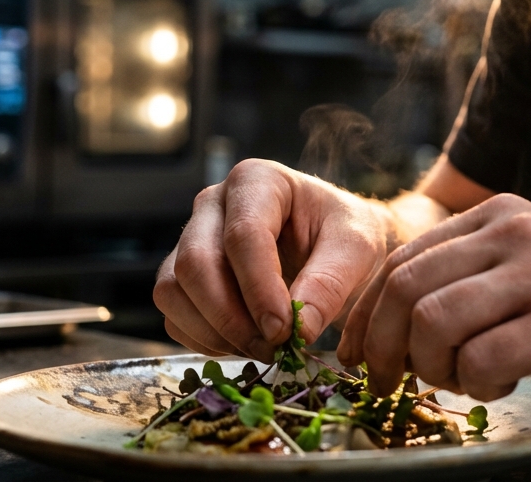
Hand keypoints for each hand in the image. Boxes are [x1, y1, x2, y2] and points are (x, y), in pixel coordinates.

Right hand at [154, 159, 390, 359]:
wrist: (337, 247)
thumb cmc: (347, 236)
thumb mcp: (358, 248)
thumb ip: (331, 282)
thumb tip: (299, 329)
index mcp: (257, 181)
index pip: (244, 235)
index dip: (259, 288)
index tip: (284, 331)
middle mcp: (213, 204)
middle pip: (196, 262)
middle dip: (231, 317)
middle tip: (272, 349)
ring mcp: (190, 238)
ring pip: (173, 290)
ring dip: (214, 332)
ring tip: (262, 350)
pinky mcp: (182, 276)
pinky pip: (172, 313)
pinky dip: (202, 339)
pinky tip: (243, 345)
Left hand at [337, 193, 530, 408]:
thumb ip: (476, 271)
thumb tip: (394, 311)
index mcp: (502, 213)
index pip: (402, 258)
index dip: (366, 313)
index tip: (358, 354)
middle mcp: (517, 232)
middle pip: (405, 288)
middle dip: (381, 345)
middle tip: (386, 382)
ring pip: (431, 323)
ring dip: (430, 368)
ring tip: (461, 380)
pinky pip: (480, 360)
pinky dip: (477, 384)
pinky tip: (507, 382)